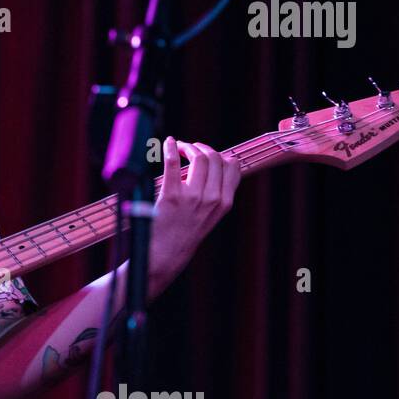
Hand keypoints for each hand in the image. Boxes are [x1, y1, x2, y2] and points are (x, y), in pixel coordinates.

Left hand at [149, 136, 240, 293]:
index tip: (206, 153)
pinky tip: (168, 143)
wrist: (166, 254)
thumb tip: (214, 165)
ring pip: (199, 158)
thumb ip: (216, 193)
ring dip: (188, 147)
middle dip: (202, 147)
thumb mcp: (210, 215)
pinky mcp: (171, 196)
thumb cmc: (185, 232)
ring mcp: (193, 198)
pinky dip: (170, 149)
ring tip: (179, 148)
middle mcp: (213, 199)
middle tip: (189, 148)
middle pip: (215, 158)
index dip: (219, 154)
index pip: (232, 166)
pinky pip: (172, 164)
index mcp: (225, 202)